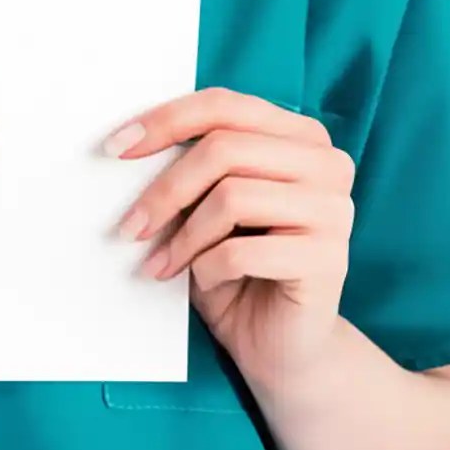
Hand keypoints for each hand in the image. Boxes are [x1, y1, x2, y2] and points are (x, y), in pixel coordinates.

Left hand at [106, 88, 355, 387]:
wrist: (279, 343)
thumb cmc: (236, 267)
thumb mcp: (207, 208)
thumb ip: (189, 169)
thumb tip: (127, 148)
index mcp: (299, 136)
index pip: (224, 106)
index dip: (165, 121)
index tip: (115, 148)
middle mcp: (326, 163)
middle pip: (224, 149)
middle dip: (164, 190)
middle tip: (129, 227)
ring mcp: (334, 210)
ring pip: (232, 197)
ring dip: (183, 237)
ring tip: (162, 263)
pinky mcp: (328, 259)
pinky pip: (242, 251)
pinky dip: (207, 268)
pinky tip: (203, 281)